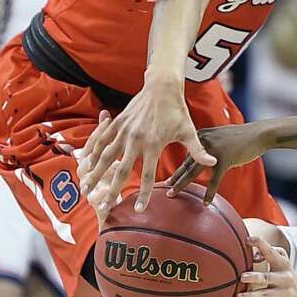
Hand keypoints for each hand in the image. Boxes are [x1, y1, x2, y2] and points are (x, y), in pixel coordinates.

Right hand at [78, 74, 215, 214]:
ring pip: (104, 156)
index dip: (143, 193)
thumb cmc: (177, 111)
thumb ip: (198, 150)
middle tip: (103, 206)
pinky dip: (91, 152)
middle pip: (120, 170)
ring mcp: (123, 131)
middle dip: (110, 189)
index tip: (138, 210)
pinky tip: (84, 163)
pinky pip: (100, 140)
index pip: (147, 175)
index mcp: (153, 145)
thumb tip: (212, 163)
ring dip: (94, 173)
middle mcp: (135, 140)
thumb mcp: (189, 131)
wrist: (161, 86)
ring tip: (85, 187)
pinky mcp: (117, 123)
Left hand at [168, 121, 270, 203]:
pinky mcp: (224, 160)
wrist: (259, 134)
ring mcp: (212, 151)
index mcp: (201, 136)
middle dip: (175, 178)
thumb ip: (210, 147)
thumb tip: (203, 161)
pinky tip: (206, 203)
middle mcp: (203, 142)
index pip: (187, 156)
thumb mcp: (221, 138)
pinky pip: (214, 181)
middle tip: (164, 189)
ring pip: (193, 172)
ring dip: (181, 184)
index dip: (178, 170)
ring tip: (172, 194)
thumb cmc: (242, 138)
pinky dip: (209, 193)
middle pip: (186, 164)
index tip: (168, 180)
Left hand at [231, 237, 296, 296]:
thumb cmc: (287, 279)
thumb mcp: (284, 265)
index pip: (273, 252)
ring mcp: (282, 295)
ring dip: (250, 296)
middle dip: (256, 277)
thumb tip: (252, 255)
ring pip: (264, 296)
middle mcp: (285, 279)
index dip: (261, 245)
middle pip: (269, 278)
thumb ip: (271, 255)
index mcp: (284, 265)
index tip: (248, 240)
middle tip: (243, 277)